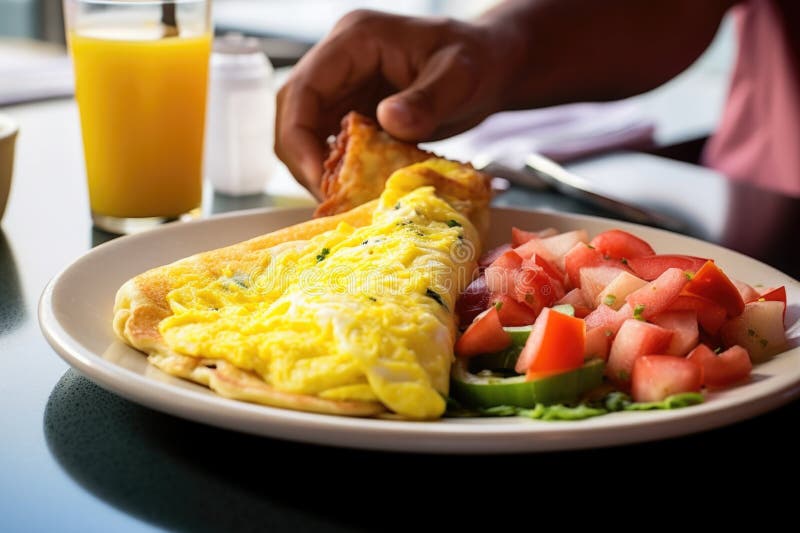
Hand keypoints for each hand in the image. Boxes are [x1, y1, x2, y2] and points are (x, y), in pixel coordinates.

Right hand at [275, 9, 518, 196]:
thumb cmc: (479, 60)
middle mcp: (340, 61)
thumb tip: (389, 120)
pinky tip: (355, 190)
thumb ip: (426, 99)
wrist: (492, 66)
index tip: (320, 179)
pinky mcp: (354, 109)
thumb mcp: (459, 77)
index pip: (302, 89)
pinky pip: (329, 142)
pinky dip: (337, 169)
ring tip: (342, 201)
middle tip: (329, 199)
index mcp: (354, 41)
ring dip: (316, 168)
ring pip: (305, 131)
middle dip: (303, 160)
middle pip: (293, 113)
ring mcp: (345, 86)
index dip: (300, 137)